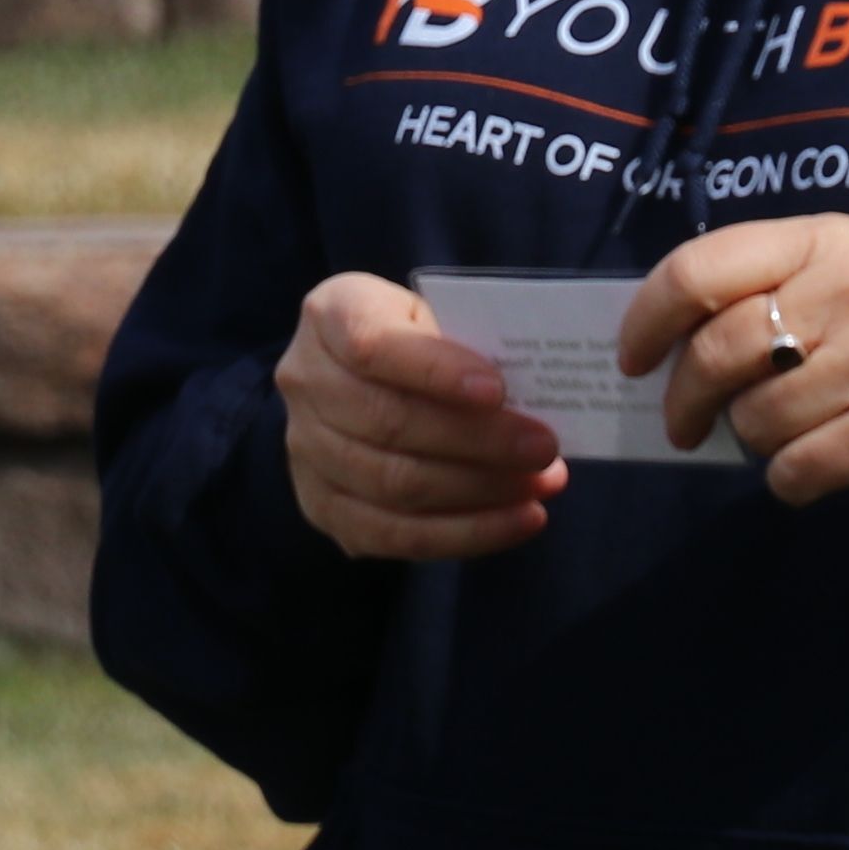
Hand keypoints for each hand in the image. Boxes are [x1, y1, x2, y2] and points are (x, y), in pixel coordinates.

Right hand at [277, 273, 562, 563]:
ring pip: (393, 486)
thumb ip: (467, 343)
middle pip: (389, 423)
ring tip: (541, 485)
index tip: (498, 391)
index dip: (435, 371)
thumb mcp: (433, 314)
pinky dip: (464, 534)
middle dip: (478, 441)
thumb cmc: (413, 337)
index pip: (373, 346)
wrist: (354, 376)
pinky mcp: (322, 506)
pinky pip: (394, 536)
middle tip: (543, 448)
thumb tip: (534, 396)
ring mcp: (305, 450)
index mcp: (331, 314)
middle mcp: (305, 382)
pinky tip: (518, 521)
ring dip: (479, 492)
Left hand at [617, 218, 848, 505]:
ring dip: (753, 442)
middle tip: (685, 426)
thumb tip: (670, 340)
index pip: (699, 269)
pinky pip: (796, 469)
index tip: (632, 358)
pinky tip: (815, 467)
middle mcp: (847, 290)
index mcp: (827, 240)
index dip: (646, 319)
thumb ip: (776, 284)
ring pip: (754, 420)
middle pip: (715, 352)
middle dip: (684, 401)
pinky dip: (790, 481)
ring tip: (790, 434)